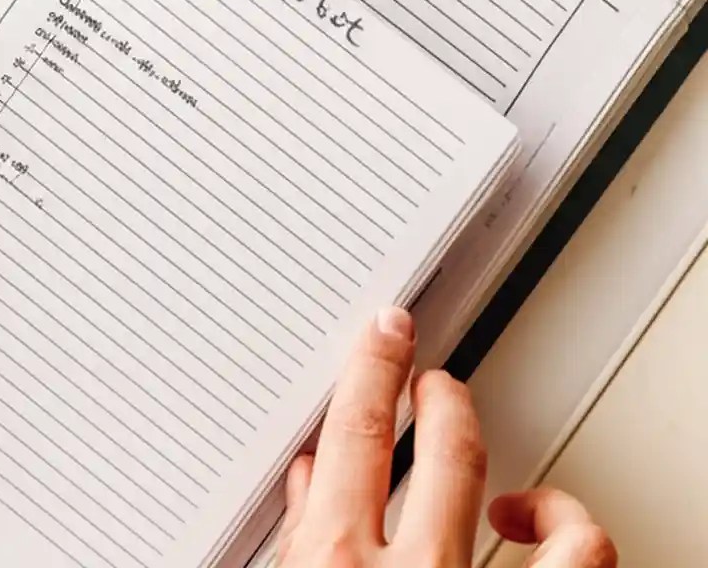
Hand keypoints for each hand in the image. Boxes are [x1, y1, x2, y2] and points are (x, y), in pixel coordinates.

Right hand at [272, 308, 615, 566]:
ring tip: (496, 458)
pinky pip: (580, 559)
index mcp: (336, 558)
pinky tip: (548, 528)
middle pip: (448, 448)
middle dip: (443, 397)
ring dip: (528, 482)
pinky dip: (570, 531)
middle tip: (434, 378)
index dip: (376, 368)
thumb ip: (298, 537)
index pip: (360, 433)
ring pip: (538, 509)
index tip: (387, 333)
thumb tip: (308, 484)